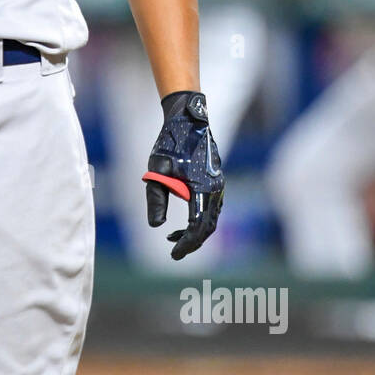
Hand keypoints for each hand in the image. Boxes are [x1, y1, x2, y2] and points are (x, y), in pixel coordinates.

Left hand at [143, 91, 224, 260]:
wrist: (188, 119)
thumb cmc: (170, 144)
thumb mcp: (156, 173)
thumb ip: (156, 200)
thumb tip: (156, 226)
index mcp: (203, 189)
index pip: (198, 228)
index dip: (186, 244)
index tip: (172, 254)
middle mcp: (216, 189)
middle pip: (208, 227)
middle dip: (191, 242)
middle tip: (174, 252)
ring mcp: (219, 185)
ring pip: (211, 219)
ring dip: (195, 232)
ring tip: (173, 238)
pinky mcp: (216, 180)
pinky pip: (211, 208)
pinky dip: (199, 219)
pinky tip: (183, 222)